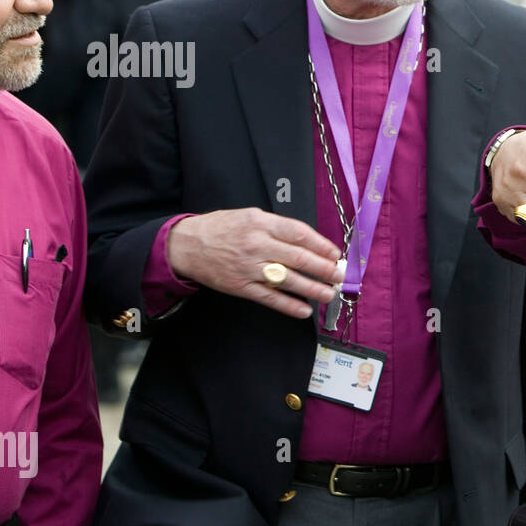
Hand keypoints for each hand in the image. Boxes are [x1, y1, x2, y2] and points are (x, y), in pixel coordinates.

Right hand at [166, 208, 342, 318]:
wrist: (186, 245)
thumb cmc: (221, 228)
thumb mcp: (250, 216)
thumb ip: (277, 227)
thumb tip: (309, 242)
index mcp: (260, 223)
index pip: (299, 233)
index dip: (321, 245)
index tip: (335, 254)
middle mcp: (256, 244)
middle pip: (298, 258)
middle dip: (324, 269)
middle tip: (339, 276)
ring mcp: (249, 268)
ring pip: (288, 280)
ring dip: (313, 289)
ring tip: (329, 294)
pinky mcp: (241, 287)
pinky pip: (270, 298)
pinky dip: (289, 306)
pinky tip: (305, 310)